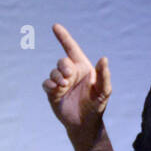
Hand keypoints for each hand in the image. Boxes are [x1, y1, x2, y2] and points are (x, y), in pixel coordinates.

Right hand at [42, 23, 111, 141]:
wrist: (84, 123)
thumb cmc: (97, 106)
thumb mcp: (104, 91)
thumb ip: (104, 75)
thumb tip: (104, 58)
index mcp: (82, 68)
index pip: (72, 49)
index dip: (63, 37)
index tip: (55, 26)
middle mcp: (70, 73)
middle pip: (62, 61)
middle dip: (63, 67)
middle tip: (69, 77)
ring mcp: (60, 82)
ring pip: (53, 72)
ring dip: (57, 77)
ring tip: (64, 86)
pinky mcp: (52, 92)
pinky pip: (46, 83)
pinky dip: (50, 85)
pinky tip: (56, 90)